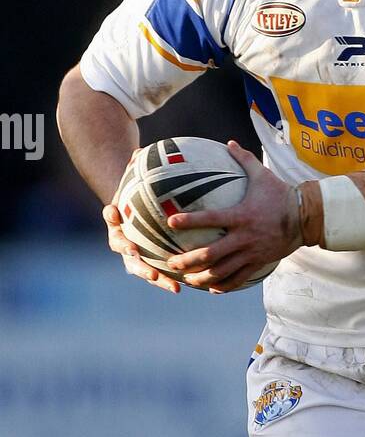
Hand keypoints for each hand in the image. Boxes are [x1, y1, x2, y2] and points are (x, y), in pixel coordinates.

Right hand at [103, 149, 180, 292]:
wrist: (136, 215)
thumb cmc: (139, 194)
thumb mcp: (137, 181)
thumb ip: (137, 169)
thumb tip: (140, 150)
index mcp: (117, 219)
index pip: (110, 216)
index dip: (111, 214)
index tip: (114, 212)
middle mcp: (121, 239)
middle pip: (121, 247)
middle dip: (128, 251)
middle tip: (134, 252)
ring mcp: (133, 255)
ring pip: (138, 267)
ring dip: (150, 275)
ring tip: (164, 281)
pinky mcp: (147, 266)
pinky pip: (157, 275)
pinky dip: (167, 281)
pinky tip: (182, 287)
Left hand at [165, 140, 301, 292]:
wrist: (306, 218)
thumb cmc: (281, 194)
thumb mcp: (263, 175)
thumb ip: (244, 159)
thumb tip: (229, 142)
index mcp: (241, 215)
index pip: (211, 218)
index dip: (190, 221)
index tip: (170, 222)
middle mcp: (244, 237)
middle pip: (211, 254)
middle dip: (188, 261)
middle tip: (171, 263)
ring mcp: (251, 252)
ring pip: (223, 271)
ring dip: (202, 277)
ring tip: (187, 280)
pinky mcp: (259, 262)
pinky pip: (239, 278)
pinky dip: (224, 285)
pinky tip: (212, 288)